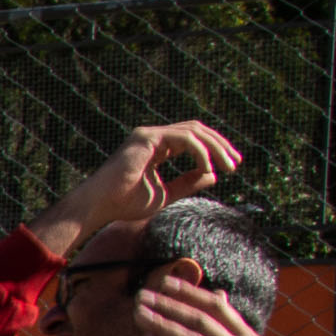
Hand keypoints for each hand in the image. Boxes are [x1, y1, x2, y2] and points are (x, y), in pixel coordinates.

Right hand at [35, 120, 244, 256]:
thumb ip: (188, 183)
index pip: (192, 139)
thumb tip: (213, 174)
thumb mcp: (166, 194)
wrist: (99, 205)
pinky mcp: (147, 137)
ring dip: (215, 148)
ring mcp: (148, 135)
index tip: (230, 166)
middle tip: (236, 163)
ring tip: (228, 166)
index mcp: (155, 148)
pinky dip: (201, 151)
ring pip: (194, 131)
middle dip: (220, 145)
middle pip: (196, 130)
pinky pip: (184, 138)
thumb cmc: (124, 204)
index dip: (214, 150)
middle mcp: (152, 137)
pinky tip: (208, 166)